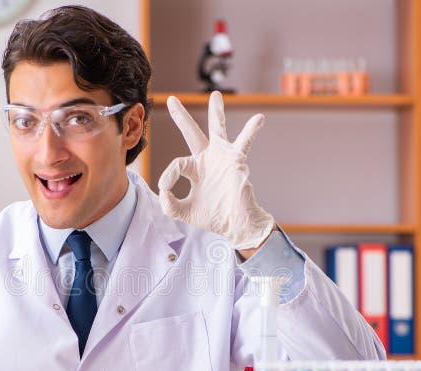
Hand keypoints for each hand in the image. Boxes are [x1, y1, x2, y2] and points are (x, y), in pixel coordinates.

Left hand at [158, 91, 274, 250]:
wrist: (235, 225)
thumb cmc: (212, 217)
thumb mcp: (182, 212)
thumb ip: (168, 203)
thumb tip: (161, 189)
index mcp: (194, 170)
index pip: (175, 164)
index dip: (167, 176)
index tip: (165, 187)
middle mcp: (207, 160)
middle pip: (192, 134)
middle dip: (181, 117)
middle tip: (170, 100)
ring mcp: (222, 158)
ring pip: (217, 129)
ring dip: (216, 112)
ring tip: (214, 95)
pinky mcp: (236, 161)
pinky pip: (244, 142)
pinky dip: (251, 130)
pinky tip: (258, 118)